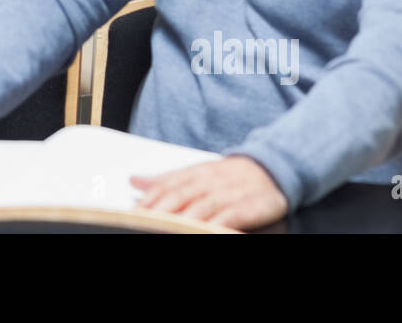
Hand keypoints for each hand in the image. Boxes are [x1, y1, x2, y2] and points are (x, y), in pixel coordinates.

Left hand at [130, 156, 287, 229]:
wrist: (270, 169)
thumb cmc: (226, 175)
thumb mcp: (196, 172)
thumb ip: (165, 179)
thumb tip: (133, 180)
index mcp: (193, 173)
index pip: (165, 186)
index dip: (147, 201)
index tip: (130, 213)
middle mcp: (208, 182)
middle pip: (178, 197)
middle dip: (158, 211)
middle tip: (140, 222)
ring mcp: (226, 195)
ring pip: (199, 207)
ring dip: (181, 219)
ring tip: (164, 228)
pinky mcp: (246, 207)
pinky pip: (228, 218)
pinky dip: (214, 226)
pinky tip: (203, 231)